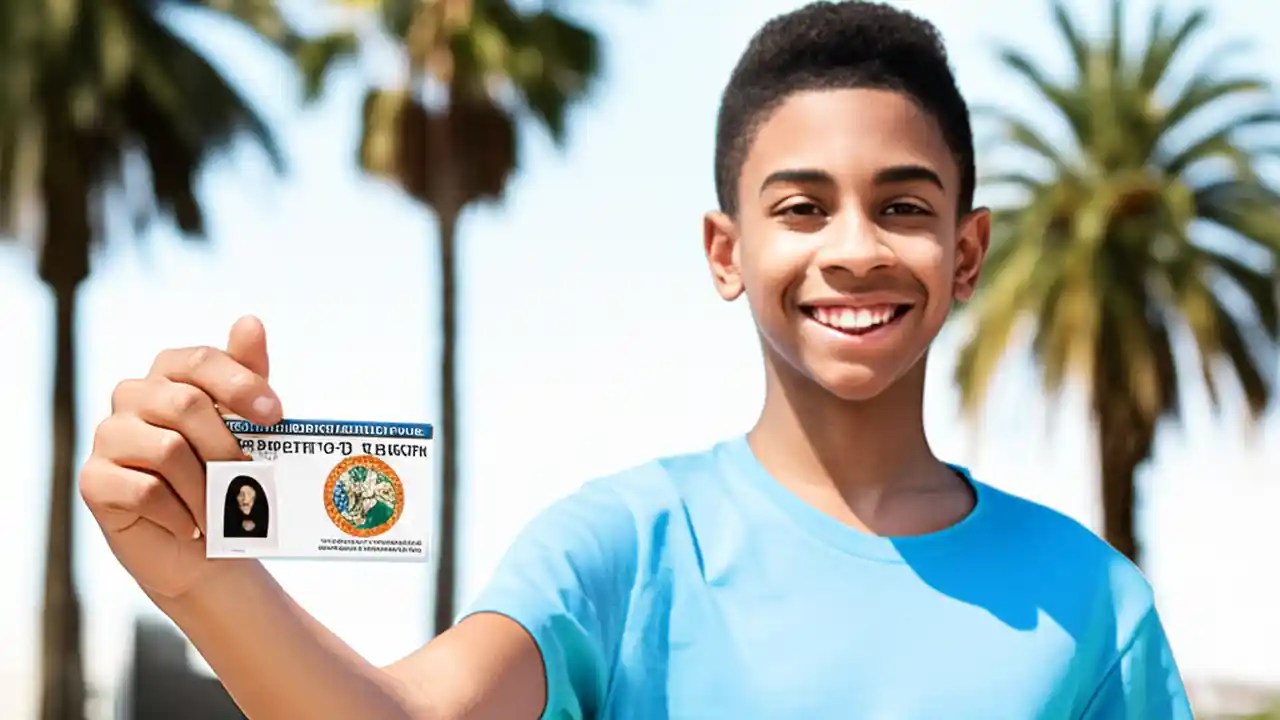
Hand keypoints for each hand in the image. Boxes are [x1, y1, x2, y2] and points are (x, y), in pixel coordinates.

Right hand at [80, 316, 283, 598]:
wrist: (202, 546)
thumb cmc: (225, 475)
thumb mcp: (246, 424)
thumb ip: (247, 373)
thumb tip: (250, 321)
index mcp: (169, 373)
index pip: (201, 361)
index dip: (241, 384)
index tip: (276, 416)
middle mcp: (132, 396)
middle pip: (185, 404)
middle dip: (227, 446)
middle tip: (250, 477)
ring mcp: (109, 436)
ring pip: (168, 450)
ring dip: (207, 489)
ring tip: (221, 511)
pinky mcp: (94, 480)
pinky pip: (146, 490)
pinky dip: (181, 514)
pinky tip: (192, 526)